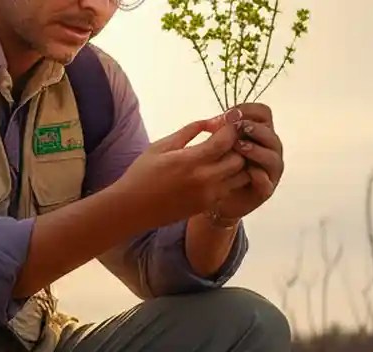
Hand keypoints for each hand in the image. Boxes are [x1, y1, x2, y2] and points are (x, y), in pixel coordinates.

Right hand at [109, 110, 249, 229]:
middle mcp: (203, 180)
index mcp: (190, 161)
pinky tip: (216, 171)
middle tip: (227, 140)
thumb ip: (190, 130)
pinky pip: (230, 188)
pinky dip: (229, 178)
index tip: (226, 123)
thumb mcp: (162, 145)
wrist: (132, 209)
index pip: (225, 141)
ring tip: (224, 156)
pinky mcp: (207, 206)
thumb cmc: (143, 173)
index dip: (230, 129)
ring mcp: (207, 195)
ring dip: (237, 164)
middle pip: (239, 159)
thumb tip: (214, 120)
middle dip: (237, 147)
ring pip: (240, 177)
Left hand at [207, 103, 283, 223]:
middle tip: (236, 128)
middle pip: (269, 133)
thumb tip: (211, 122)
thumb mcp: (217, 144)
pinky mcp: (266, 190)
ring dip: (256, 149)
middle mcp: (270, 149)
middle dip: (253, 128)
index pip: (263, 113)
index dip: (248, 110)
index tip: (228, 115)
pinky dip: (259, 176)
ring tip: (239, 147)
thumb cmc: (217, 166)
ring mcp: (270, 170)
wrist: (215, 197)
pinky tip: (248, 172)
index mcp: (260, 133)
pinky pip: (267, 182)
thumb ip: (219, 130)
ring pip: (272, 156)